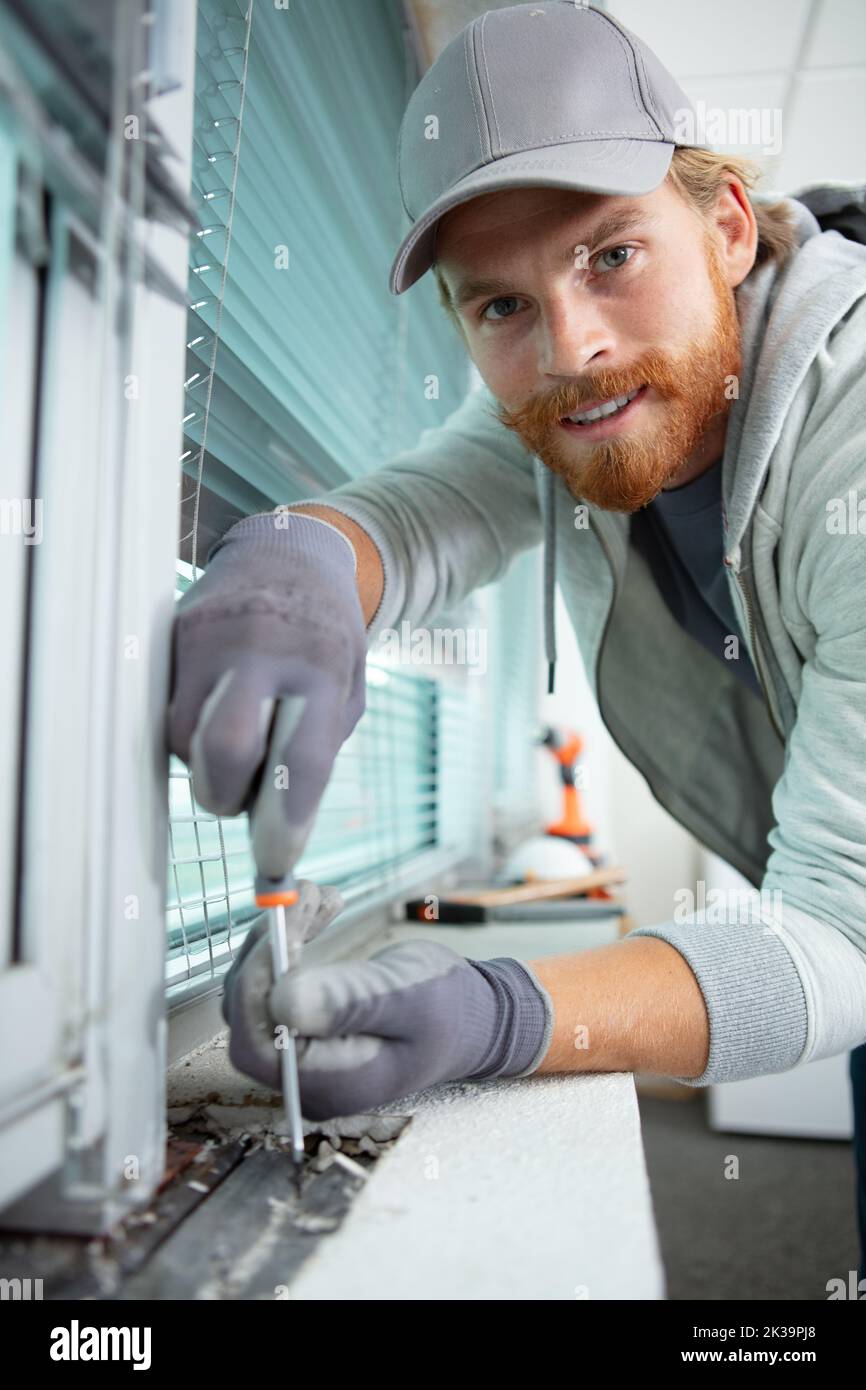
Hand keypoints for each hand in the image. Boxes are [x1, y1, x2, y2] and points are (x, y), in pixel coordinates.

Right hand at [167, 512, 366, 835]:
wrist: (289, 552)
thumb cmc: (324, 639)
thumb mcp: (345, 689)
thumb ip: (314, 752)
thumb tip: (272, 833)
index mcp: (320, 668)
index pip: (300, 761)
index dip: (284, 824)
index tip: (275, 862)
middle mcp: (262, 650)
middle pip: (225, 750)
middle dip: (225, 797)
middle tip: (237, 801)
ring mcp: (208, 639)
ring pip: (183, 739)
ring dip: (206, 763)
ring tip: (237, 730)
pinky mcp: (171, 636)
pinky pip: (164, 710)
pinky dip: (187, 729)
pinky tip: (214, 702)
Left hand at [222, 910, 553, 1119]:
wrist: (470, 1014)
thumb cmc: (448, 1007)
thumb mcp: (406, 997)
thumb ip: (348, 1002)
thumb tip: (283, 1001)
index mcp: (328, 1083)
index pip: (258, 1042)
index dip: (256, 984)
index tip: (284, 927)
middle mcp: (304, 1077)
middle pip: (249, 1013)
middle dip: (270, 948)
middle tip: (306, 895)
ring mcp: (301, 1053)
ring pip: (257, 992)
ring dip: (278, 937)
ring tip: (317, 896)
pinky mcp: (302, 1025)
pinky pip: (273, 983)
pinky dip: (287, 943)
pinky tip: (317, 914)